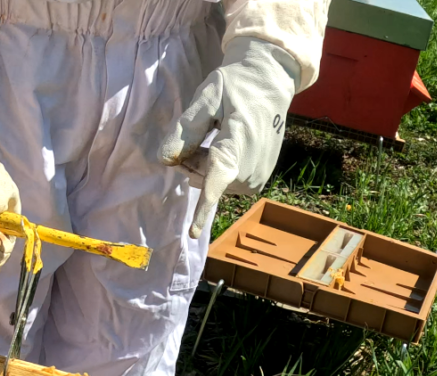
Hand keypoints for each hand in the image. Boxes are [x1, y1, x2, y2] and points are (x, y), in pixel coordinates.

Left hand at [158, 37, 299, 238]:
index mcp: (237, 145)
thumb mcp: (207, 97)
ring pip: (214, 184)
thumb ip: (185, 130)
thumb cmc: (236, 85)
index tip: (192, 234)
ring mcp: (257, 176)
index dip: (201, 209)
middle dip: (192, 163)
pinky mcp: (260, 180)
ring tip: (217, 136)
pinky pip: (227, 183)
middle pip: (205, 181)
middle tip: (200, 133)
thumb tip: (164, 160)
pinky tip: (226, 145)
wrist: (272, 81)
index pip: (216, 182)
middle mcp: (250, 167)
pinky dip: (219, 169)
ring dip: (205, 166)